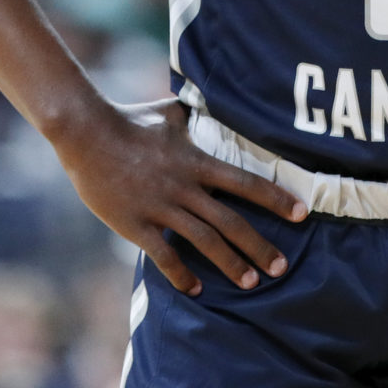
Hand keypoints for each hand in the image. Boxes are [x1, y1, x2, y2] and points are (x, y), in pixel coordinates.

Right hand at [55, 99, 307, 295]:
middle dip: (259, 247)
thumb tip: (215, 98)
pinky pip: (163, 255)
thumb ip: (196, 115)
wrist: (86, 133)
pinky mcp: (135, 224)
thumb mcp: (171, 113)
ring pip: (204, 242)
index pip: (245, 182)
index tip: (301, 214)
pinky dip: (181, 274)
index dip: (275, 199)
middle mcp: (184, 187)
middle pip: (230, 221)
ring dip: (230, 264)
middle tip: (282, 268)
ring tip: (251, 283)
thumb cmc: (130, 119)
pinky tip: (196, 290)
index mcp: (196, 161)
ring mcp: (160, 207)